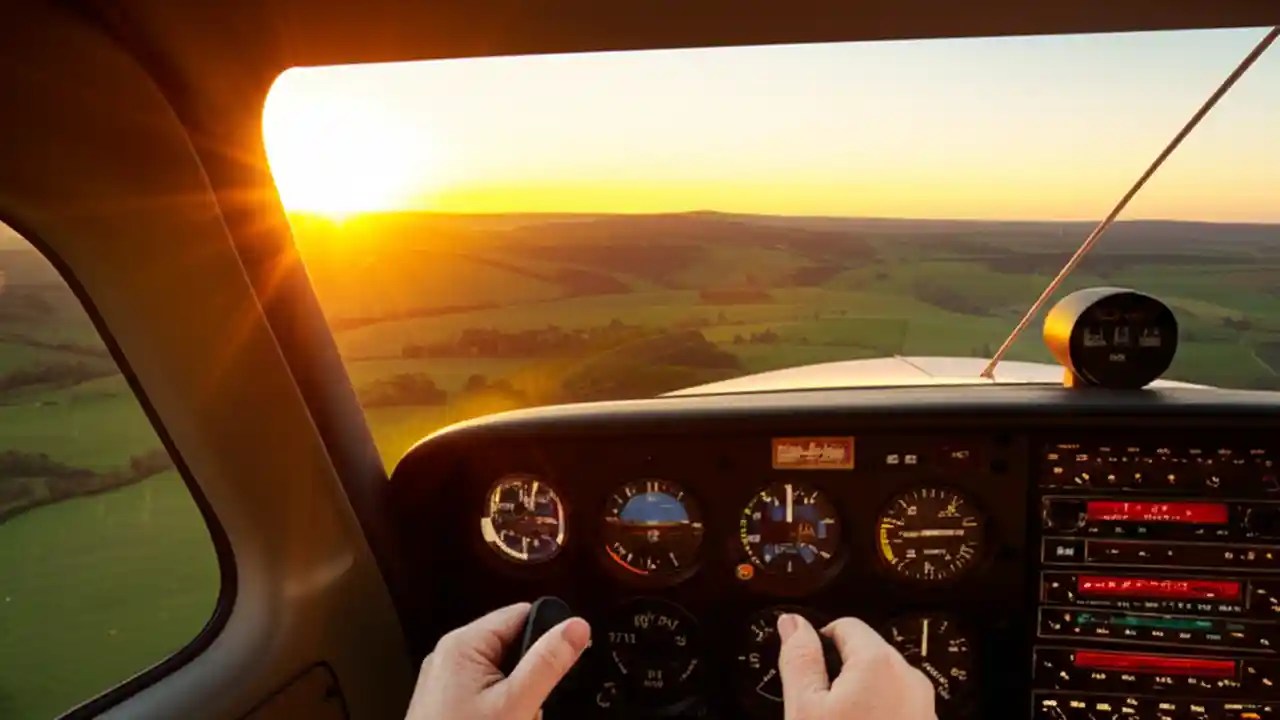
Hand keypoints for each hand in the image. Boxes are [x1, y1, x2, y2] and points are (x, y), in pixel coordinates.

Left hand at [405, 602, 591, 719]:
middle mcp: (451, 655)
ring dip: (518, 696)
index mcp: (464, 643)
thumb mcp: (515, 705)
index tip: (564, 664)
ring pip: (502, 673)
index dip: (548, 636)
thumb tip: (578, 625)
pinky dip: (501, 709)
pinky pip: (486, 693)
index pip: (522, 615)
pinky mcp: (446, 703)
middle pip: (512, 644)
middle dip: (531, 675)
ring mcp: (446, 680)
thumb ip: (546, 664)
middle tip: (533, 706)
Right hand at [778, 614, 935, 719]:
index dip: (819, 642)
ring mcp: (925, 706)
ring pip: (882, 683)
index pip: (845, 624)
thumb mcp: (806, 708)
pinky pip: (898, 707)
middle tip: (821, 706)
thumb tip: (792, 623)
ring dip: (861, 696)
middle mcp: (910, 679)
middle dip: (841, 673)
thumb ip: (799, 659)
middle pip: (866, 654)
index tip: (807, 666)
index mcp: (880, 663)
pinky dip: (878, 714)